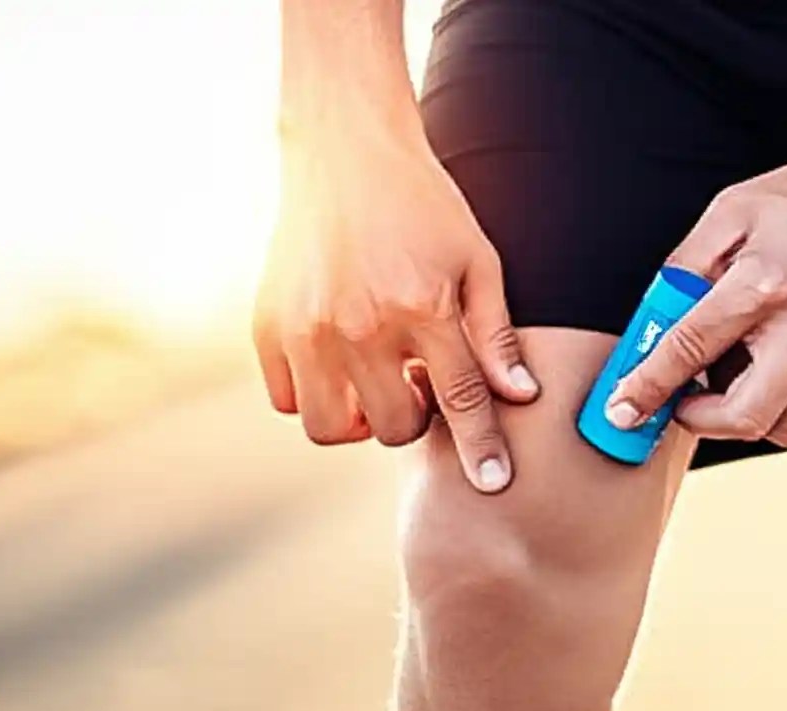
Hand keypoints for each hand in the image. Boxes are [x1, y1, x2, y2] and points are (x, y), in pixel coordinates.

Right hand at [252, 126, 539, 491]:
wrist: (344, 151)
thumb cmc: (421, 203)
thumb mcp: (476, 258)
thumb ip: (494, 333)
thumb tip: (519, 396)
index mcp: (421, 305)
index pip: (461, 399)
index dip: (482, 448)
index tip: (494, 484)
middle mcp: (359, 324)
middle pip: (392, 426)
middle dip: (413, 418)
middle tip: (417, 382)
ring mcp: (306, 328)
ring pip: (329, 428)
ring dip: (358, 419)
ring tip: (374, 381)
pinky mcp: (267, 325)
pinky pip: (287, 399)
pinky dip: (314, 396)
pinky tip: (337, 364)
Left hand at [607, 140, 786, 447]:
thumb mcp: (727, 216)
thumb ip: (683, 273)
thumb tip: (649, 329)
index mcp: (766, 283)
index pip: (690, 351)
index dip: (646, 388)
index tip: (620, 412)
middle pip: (744, 417)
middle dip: (697, 420)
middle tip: (679, 400)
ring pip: (783, 429)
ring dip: (741, 417)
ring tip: (727, 377)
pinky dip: (781, 405)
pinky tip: (769, 368)